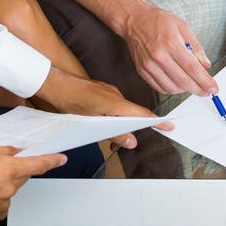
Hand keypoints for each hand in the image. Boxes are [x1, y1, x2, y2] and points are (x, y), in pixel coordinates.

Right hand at [0, 145, 66, 225]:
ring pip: (13, 187)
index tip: (61, 158)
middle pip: (24, 175)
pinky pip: (5, 199)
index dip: (52, 160)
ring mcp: (4, 203)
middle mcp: (9, 188)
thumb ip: (2, 151)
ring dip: (4, 181)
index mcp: (6, 169)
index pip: (37, 164)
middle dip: (15, 168)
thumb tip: (16, 152)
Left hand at [34, 66, 174, 150]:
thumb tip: (131, 141)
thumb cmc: (71, 100)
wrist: (56, 84)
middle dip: (136, 127)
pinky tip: (103, 124)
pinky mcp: (102, 91)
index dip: (157, 122)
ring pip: (122, 111)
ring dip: (121, 124)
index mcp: (117, 103)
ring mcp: (109, 92)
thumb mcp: (93, 122)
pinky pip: (114, 106)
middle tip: (132, 140)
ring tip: (112, 138)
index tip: (169, 126)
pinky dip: (113, 116)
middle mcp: (116, 95)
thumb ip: (114, 133)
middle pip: (134, 114)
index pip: (143, 114)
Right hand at [123, 3, 214, 95]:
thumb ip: (196, 46)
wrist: (133, 20)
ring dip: (184, 90)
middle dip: (198, 90)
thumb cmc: (157, 20)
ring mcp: (149, 65)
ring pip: (171, 88)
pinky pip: (159, 88)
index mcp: (171, 43)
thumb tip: (205, 64)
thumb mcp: (182, 26)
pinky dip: (171, 89)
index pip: (192, 68)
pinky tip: (177, 83)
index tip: (213, 88)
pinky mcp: (142, 70)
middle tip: (206, 91)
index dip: (205, 81)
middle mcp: (159, 56)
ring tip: (191, 84)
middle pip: (183, 81)